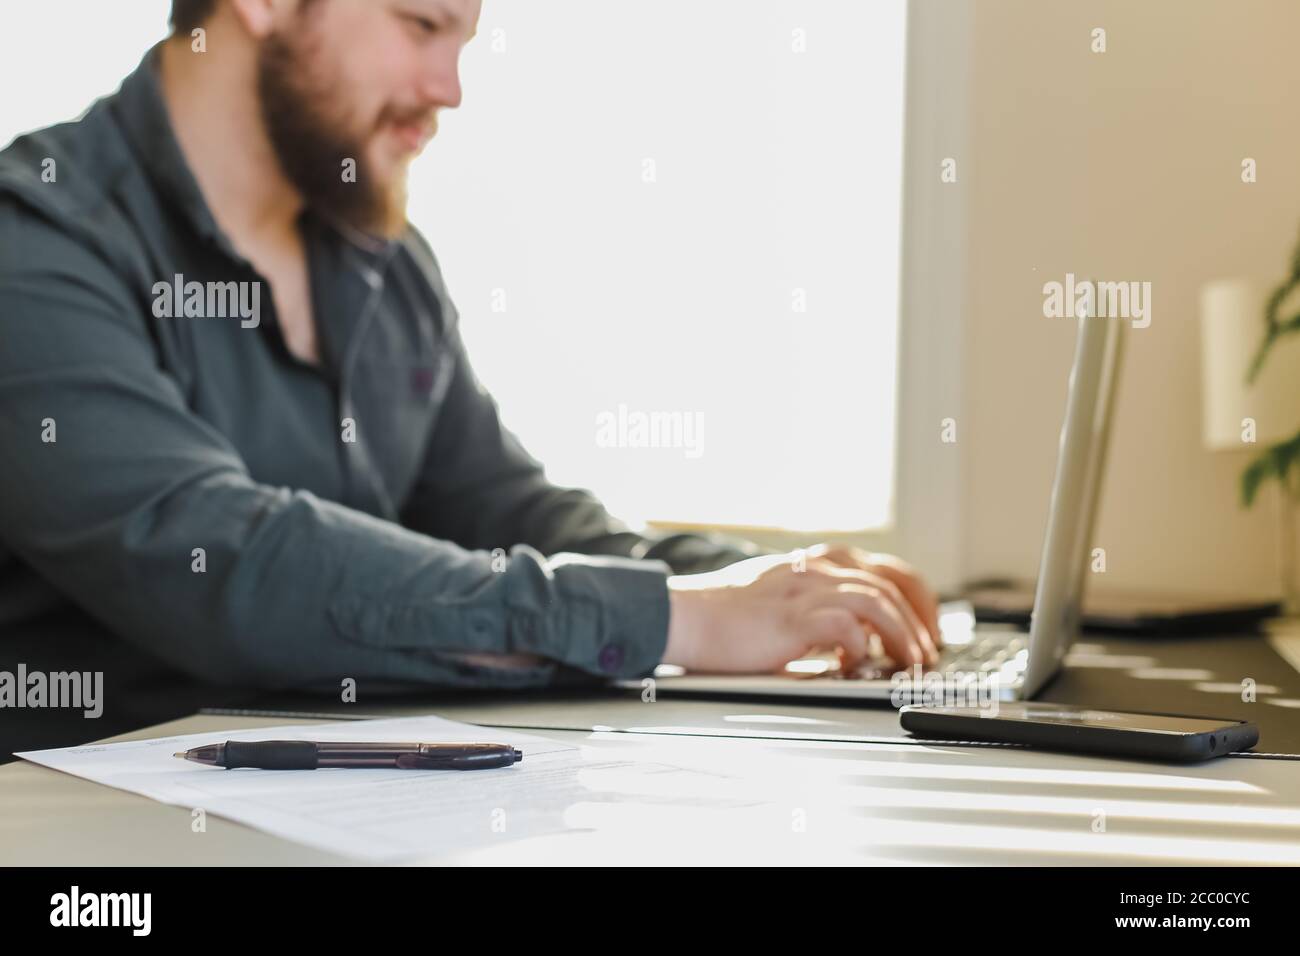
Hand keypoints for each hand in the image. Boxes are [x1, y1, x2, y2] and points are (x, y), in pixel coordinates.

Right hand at [662, 545, 941, 674]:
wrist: (686, 617)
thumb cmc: (730, 616)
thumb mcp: (786, 599)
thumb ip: (822, 606)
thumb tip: (863, 638)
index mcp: (820, 562)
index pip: (891, 570)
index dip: (920, 602)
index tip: (929, 631)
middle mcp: (818, 568)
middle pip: (894, 582)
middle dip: (921, 620)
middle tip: (928, 652)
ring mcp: (805, 589)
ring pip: (877, 600)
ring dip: (902, 634)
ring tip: (908, 662)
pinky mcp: (791, 617)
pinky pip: (845, 624)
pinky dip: (861, 643)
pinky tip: (856, 662)